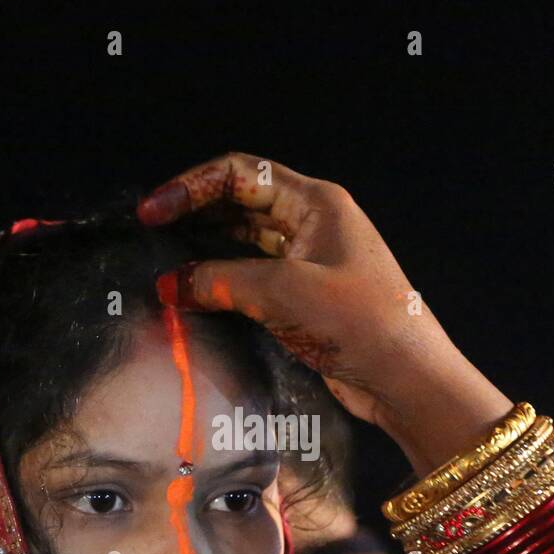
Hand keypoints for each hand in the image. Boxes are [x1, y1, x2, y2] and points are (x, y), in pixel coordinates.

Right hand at [137, 152, 513, 473]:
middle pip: (239, 204)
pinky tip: (194, 297)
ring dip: (205, 252)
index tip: (151, 212)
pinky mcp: (304, 300)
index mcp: (314, 202)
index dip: (190, 187)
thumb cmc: (358, 321)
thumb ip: (221, 281)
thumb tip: (171, 284)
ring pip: (243, 244)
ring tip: (164, 266)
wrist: (406, 378)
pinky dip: (222, 284)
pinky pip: (252, 280)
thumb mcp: (283, 292)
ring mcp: (308, 262)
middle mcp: (311, 224)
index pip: (241, 174)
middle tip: (148, 236)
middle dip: (193, 216)